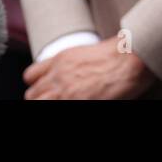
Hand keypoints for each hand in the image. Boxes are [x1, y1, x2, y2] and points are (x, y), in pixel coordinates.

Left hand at [22, 37, 154, 99]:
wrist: (131, 59)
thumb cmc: (119, 54)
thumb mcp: (88, 52)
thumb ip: (73, 64)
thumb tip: (74, 75)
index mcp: (60, 60)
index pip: (30, 76)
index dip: (37, 85)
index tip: (46, 90)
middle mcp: (58, 76)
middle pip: (31, 95)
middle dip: (40, 99)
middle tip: (55, 100)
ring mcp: (65, 92)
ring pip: (37, 103)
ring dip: (48, 104)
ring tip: (66, 101)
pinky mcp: (75, 102)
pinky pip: (54, 109)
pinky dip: (59, 108)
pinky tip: (76, 102)